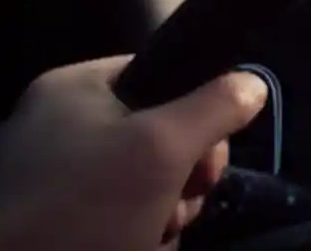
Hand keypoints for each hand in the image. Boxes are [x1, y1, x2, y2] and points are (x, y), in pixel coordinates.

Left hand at [0, 56, 267, 250]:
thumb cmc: (81, 208)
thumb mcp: (161, 150)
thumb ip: (215, 108)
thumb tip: (253, 83)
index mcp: (77, 89)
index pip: (165, 76)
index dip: (201, 112)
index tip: (208, 155)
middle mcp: (61, 126)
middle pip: (162, 136)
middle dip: (185, 177)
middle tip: (181, 203)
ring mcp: (56, 179)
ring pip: (146, 185)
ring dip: (167, 214)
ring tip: (151, 236)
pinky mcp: (58, 223)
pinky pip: (121, 218)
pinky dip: (137, 236)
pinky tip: (135, 247)